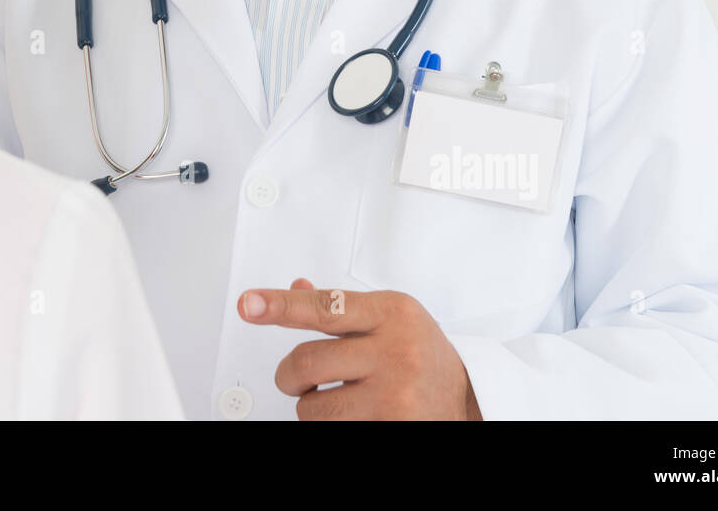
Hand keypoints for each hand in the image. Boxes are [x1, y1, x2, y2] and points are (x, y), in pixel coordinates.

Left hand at [238, 278, 481, 419]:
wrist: (467, 398)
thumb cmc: (423, 354)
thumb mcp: (390, 317)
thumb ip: (342, 307)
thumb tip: (295, 287)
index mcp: (392, 313)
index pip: (323, 307)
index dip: (280, 305)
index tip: (249, 304)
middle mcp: (395, 351)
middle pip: (306, 362)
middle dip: (290, 376)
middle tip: (296, 379)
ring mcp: (394, 394)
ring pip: (312, 407)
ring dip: (311, 407)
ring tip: (335, 399)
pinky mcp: (390, 427)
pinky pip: (332, 430)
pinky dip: (333, 424)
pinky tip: (355, 414)